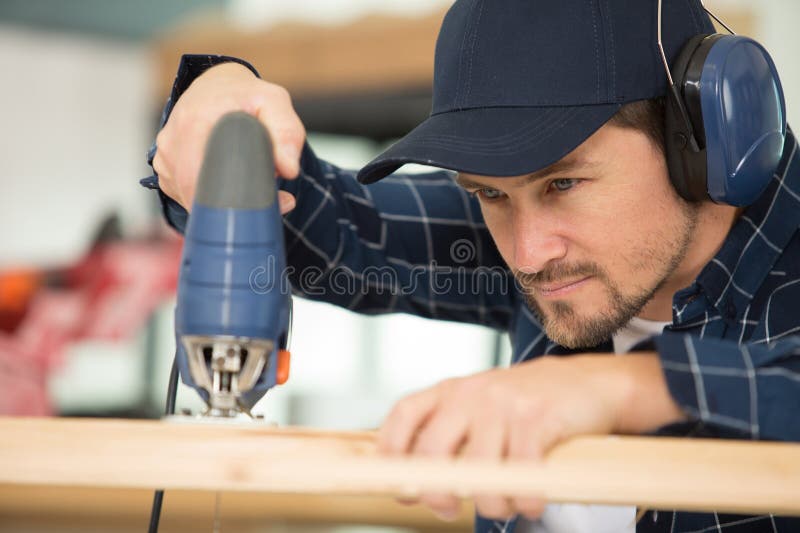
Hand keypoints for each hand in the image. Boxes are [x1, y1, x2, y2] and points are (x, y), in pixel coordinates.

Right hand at [152, 62, 304, 214]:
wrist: (216, 85)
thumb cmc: (247, 96)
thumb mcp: (274, 102)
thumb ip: (287, 132)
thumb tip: (288, 169)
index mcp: (195, 123)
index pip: (202, 180)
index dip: (230, 201)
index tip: (260, 205)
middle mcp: (173, 141)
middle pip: (196, 196)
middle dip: (229, 207)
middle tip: (263, 203)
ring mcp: (164, 156)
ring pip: (191, 198)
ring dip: (218, 203)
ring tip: (245, 185)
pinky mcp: (164, 167)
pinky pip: (183, 194)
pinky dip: (206, 198)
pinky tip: (225, 184)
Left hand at [377, 353, 683, 520]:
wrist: (588, 382)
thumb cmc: (527, 406)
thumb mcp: (481, 408)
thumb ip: (450, 437)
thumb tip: (413, 487)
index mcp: (451, 391)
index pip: (404, 415)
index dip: (392, 454)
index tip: (399, 486)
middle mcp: (471, 394)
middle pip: (431, 451)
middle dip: (435, 492)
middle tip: (450, 509)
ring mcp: (503, 403)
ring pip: (478, 471)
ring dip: (490, 503)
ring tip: (506, 507)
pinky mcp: (536, 418)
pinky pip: (520, 473)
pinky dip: (526, 500)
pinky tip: (533, 503)